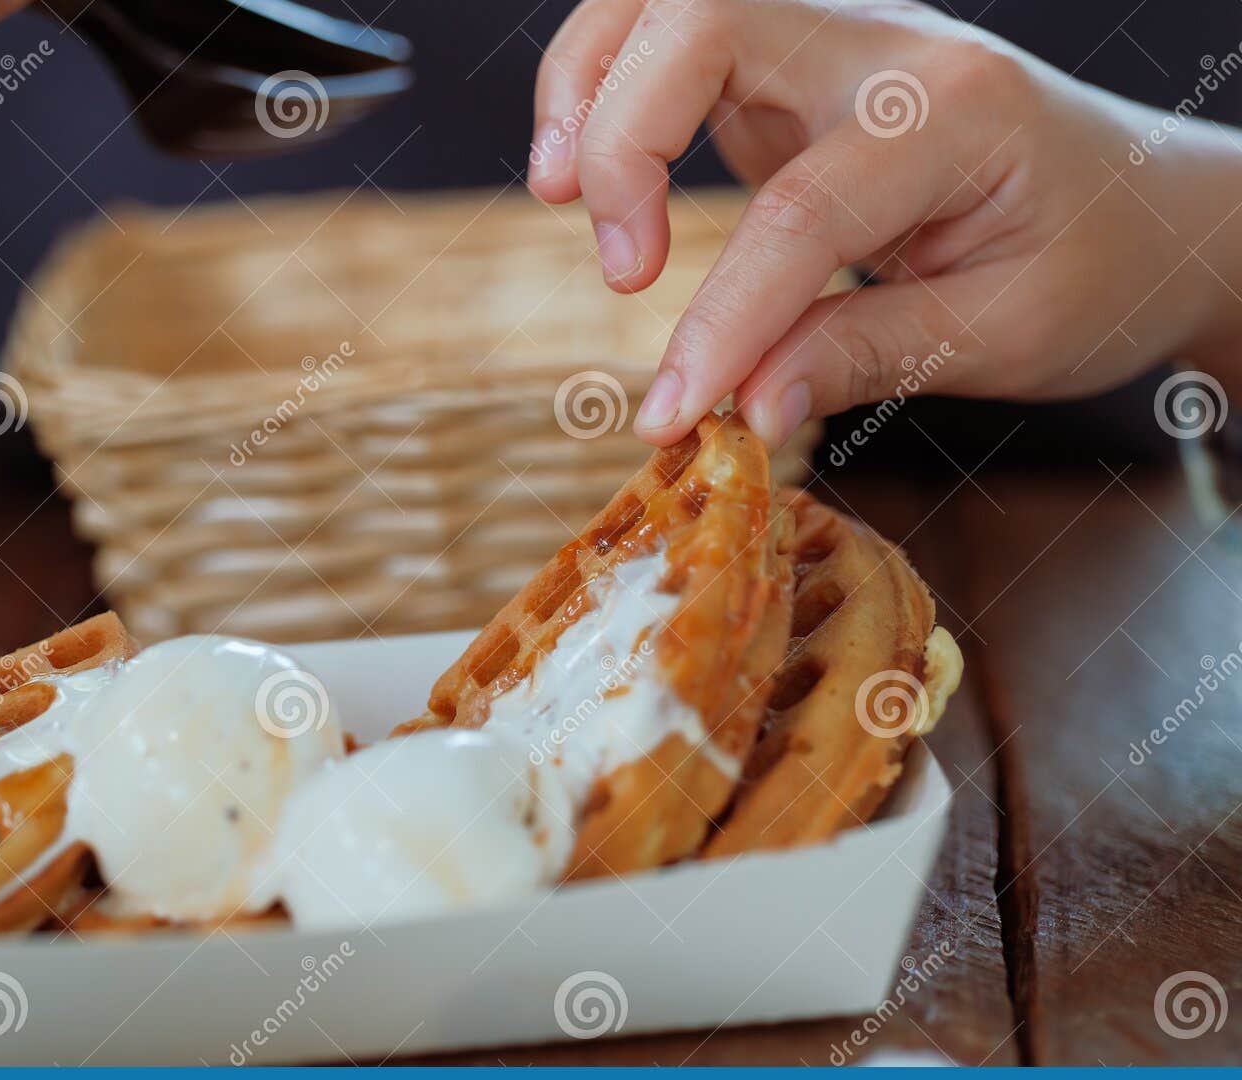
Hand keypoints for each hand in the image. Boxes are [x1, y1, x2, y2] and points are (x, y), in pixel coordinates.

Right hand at [530, 0, 1241, 445]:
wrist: (1143, 205)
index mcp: (959, 111)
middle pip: (704, 20)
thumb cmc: (1095, 269)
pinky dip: (605, 90)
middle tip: (623, 271)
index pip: (801, 208)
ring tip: (560, 196)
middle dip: (623, 139)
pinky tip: (589, 174)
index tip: (670, 414)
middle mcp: (886, 45)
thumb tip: (742, 405)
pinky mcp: (788, 68)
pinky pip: (666, 43)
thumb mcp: (1001, 333)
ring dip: (589, 87)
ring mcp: (830, 41)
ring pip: (666, 2)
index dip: (719, 319)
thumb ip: (863, 357)